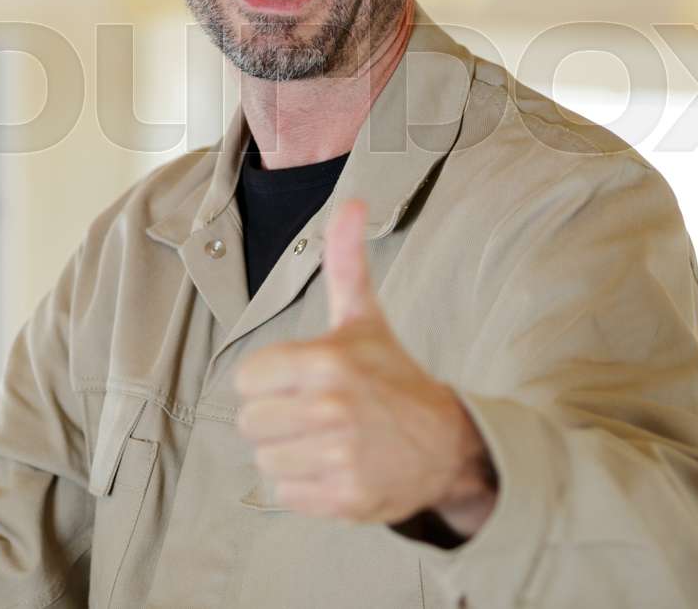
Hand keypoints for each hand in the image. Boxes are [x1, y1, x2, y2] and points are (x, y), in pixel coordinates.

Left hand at [234, 199, 495, 530]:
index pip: (247, 378)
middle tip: (312, 413)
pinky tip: (334, 468)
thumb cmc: (394, 377)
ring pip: (265, 461)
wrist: (449, 444)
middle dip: (275, 419)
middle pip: (250, 422)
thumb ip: (346, 263)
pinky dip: (304, 487)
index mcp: (328, 362)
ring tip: (324, 440)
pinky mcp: (345, 499)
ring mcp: (340, 458)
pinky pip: (286, 495)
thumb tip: (352, 200)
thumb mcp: (366, 320)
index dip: (267, 380)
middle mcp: (332, 410)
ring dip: (288, 454)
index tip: (297, 381)